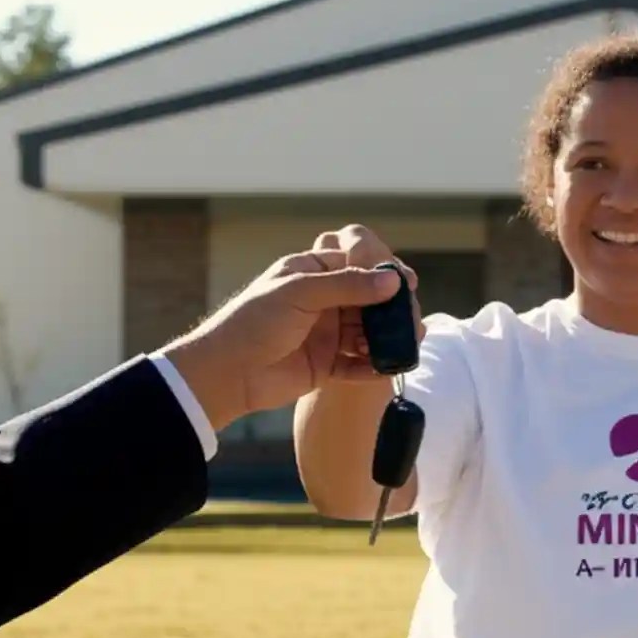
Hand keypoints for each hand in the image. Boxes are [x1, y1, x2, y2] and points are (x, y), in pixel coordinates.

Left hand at [159, 243, 412, 429]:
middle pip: (368, 300)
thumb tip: (392, 282)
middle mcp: (322, 301)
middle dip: (390, 309)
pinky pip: (357, 364)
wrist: (225, 373)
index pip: (356, 265)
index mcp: (311, 274)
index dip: (382, 273)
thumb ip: (347, 286)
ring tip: (406, 344)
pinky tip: (387, 367)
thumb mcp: (300, 293)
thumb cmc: (254, 322)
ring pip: (367, 332)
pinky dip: (373, 366)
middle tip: (412, 319)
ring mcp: (325, 333)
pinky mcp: (325, 364)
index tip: (406, 283)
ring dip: (385, 338)